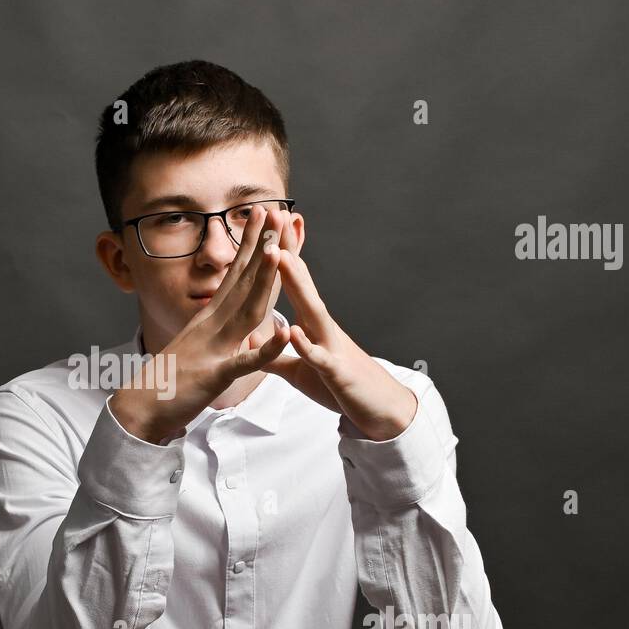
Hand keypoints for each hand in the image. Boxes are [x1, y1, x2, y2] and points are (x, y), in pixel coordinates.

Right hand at [110, 204, 291, 443]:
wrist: (141, 407)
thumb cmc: (169, 380)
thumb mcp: (196, 346)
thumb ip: (213, 329)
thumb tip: (223, 313)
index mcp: (210, 318)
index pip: (235, 274)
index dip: (251, 244)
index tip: (262, 216)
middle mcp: (212, 325)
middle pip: (242, 281)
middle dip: (260, 246)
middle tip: (273, 211)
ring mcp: (214, 348)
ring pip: (246, 310)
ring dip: (263, 282)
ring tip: (279, 253)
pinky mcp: (216, 375)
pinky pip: (245, 361)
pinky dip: (265, 348)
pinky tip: (284, 333)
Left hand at [246, 224, 418, 440]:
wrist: (377, 410)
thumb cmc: (338, 386)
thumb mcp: (299, 369)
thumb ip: (274, 354)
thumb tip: (251, 340)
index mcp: (311, 324)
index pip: (293, 282)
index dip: (279, 254)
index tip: (268, 224)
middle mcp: (322, 328)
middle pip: (303, 283)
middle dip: (288, 251)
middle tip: (276, 218)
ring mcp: (331, 346)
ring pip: (313, 311)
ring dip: (298, 284)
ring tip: (281, 258)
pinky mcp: (337, 372)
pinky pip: (320, 357)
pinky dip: (307, 345)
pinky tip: (294, 331)